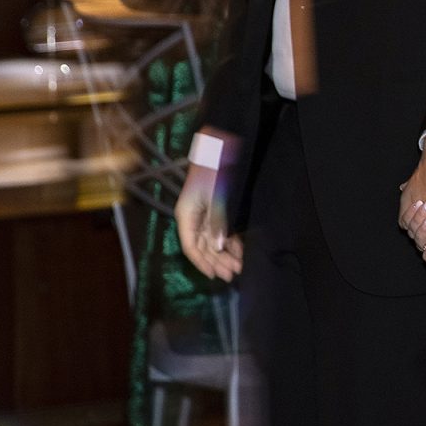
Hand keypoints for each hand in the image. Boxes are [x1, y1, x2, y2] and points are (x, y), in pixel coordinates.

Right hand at [175, 158, 243, 280]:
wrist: (216, 150)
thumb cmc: (212, 172)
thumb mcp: (215, 198)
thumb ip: (216, 223)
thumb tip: (218, 248)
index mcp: (186, 217)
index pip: (191, 247)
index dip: (202, 263)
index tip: (215, 275)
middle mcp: (192, 219)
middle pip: (203, 247)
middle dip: (217, 261)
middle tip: (233, 274)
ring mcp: (203, 215)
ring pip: (212, 241)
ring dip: (225, 254)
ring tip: (239, 266)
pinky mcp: (214, 210)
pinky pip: (220, 231)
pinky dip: (229, 241)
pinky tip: (239, 250)